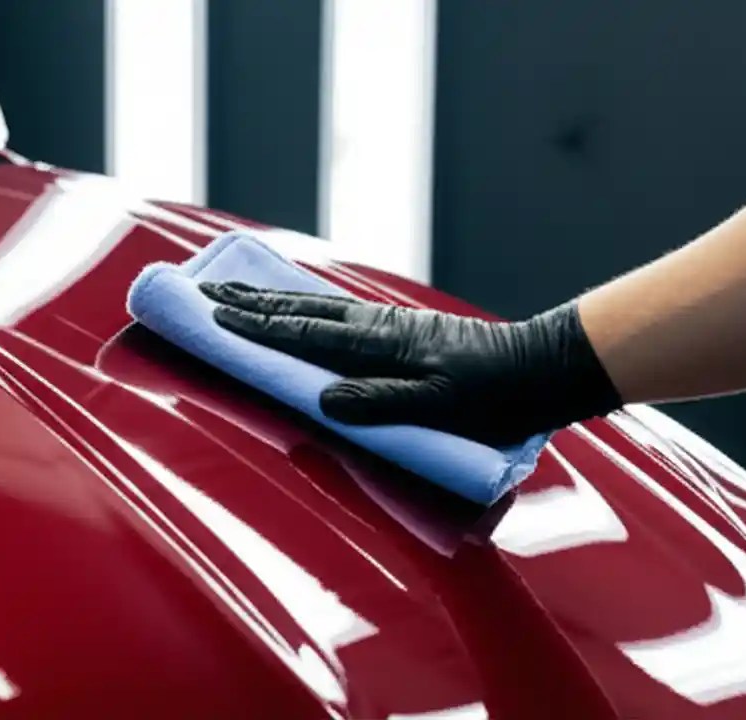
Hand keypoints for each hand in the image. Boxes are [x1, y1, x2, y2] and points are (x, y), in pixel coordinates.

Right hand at [199, 282, 621, 444]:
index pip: (303, 334)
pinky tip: (299, 305)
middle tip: (206, 290)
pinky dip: (305, 303)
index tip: (214, 314)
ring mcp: (386, 322)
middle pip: (299, 308)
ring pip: (316, 304)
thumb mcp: (439, 410)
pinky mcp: (399, 326)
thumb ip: (380, 403)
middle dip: (251, 301)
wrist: (538, 368)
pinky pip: (336, 309)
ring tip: (238, 291)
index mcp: (378, 346)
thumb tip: (324, 399)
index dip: (256, 327)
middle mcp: (375, 326)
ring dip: (273, 298)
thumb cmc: (493, 399)